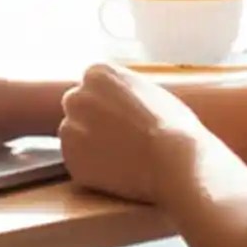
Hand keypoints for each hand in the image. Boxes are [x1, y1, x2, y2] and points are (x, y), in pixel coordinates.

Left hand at [60, 63, 212, 202]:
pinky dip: (92, 168)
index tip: (127, 117)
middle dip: (94, 121)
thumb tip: (118, 96)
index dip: (111, 104)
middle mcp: (76, 96)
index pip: (92, 85)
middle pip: (79, 107)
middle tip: (123, 139)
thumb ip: (125, 90)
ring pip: (75, 135)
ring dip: (91, 145)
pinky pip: (78, 162)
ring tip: (125, 157)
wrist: (176, 165)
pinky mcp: (70, 158)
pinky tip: (118, 172)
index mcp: (97, 74)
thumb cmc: (176, 129)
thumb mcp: (152, 91)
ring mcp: (70, 128)